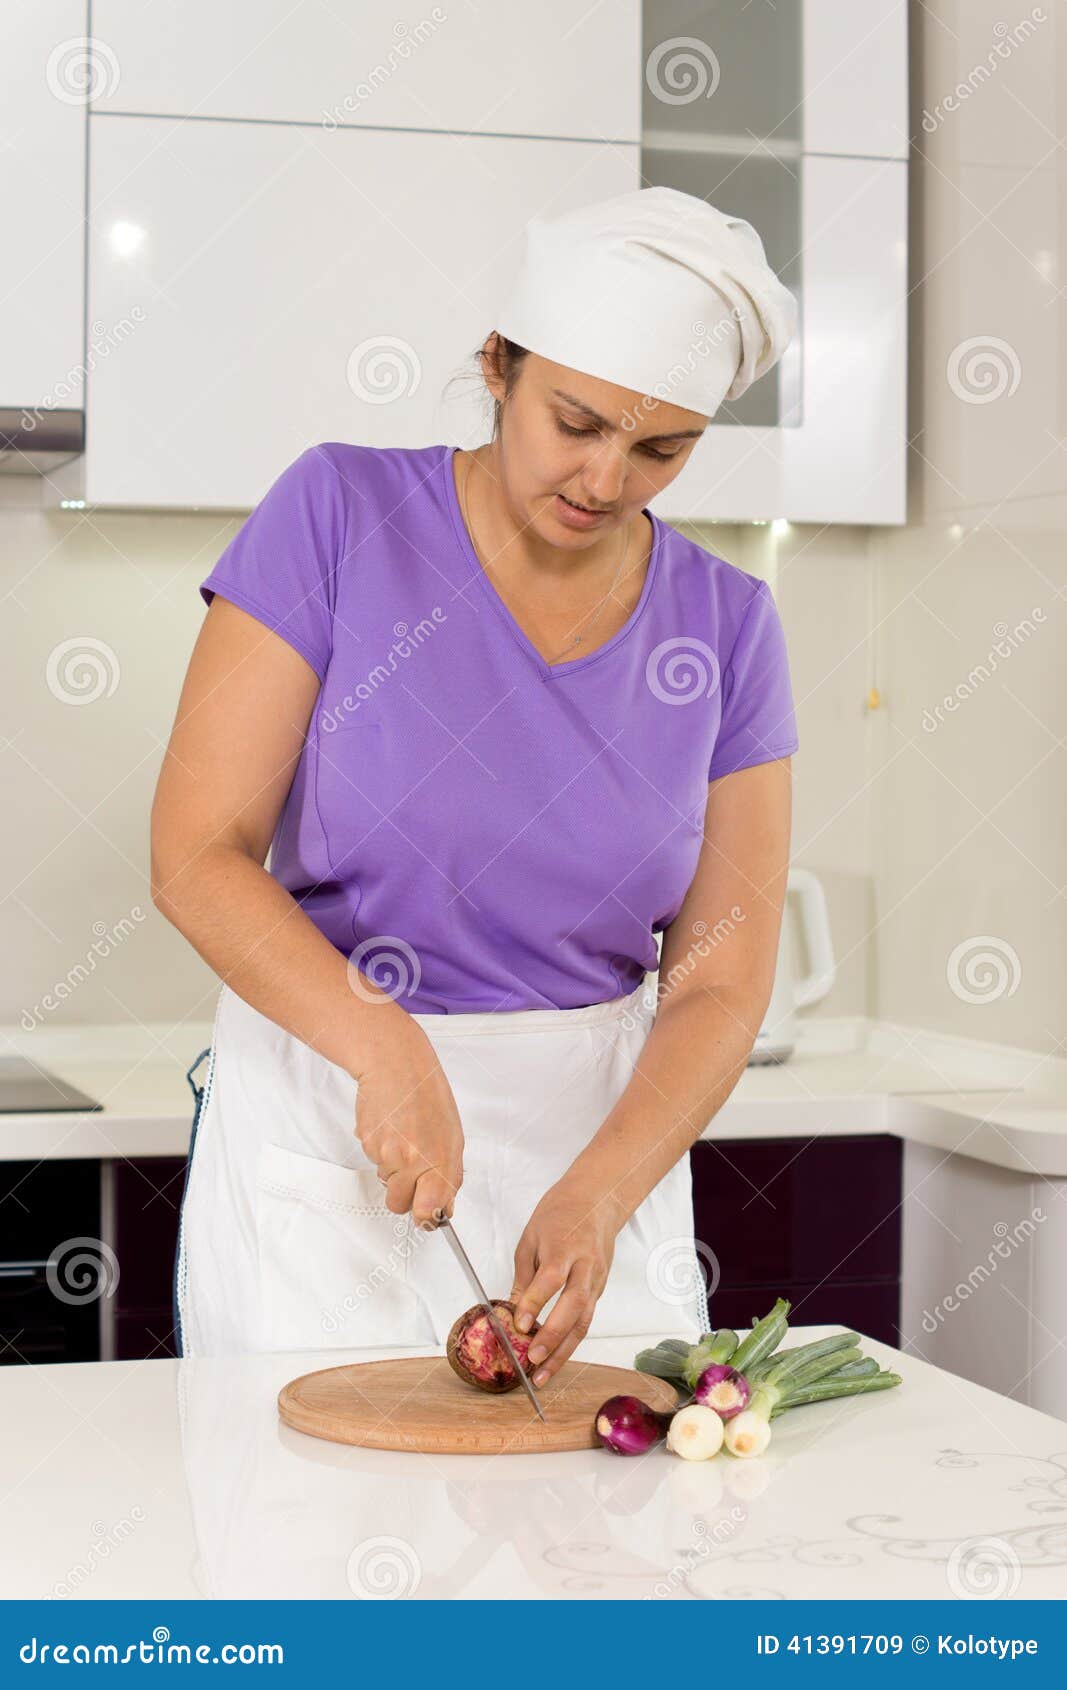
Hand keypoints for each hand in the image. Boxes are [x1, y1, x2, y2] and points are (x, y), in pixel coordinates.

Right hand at [354, 1021, 463, 1227]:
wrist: (395, 1064)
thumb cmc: (428, 1095)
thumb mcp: (452, 1136)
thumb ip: (450, 1174)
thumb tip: (443, 1206)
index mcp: (440, 1157)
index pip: (428, 1209)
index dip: (425, 1218)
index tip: (427, 1216)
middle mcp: (412, 1158)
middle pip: (399, 1206)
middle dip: (405, 1195)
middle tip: (413, 1171)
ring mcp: (387, 1152)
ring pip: (386, 1182)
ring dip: (394, 1169)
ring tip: (404, 1138)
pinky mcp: (367, 1143)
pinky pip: (374, 1162)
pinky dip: (382, 1150)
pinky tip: (392, 1128)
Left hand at [510, 1179, 621, 1385]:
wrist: (597, 1200)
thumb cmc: (560, 1214)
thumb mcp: (531, 1238)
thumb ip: (524, 1277)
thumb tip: (512, 1313)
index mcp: (565, 1247)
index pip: (552, 1279)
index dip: (536, 1303)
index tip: (519, 1325)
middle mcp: (586, 1266)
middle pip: (574, 1305)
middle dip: (554, 1336)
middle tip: (533, 1359)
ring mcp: (597, 1279)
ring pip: (585, 1321)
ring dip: (564, 1352)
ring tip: (543, 1375)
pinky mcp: (601, 1289)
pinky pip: (586, 1319)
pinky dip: (571, 1342)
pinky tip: (554, 1358)